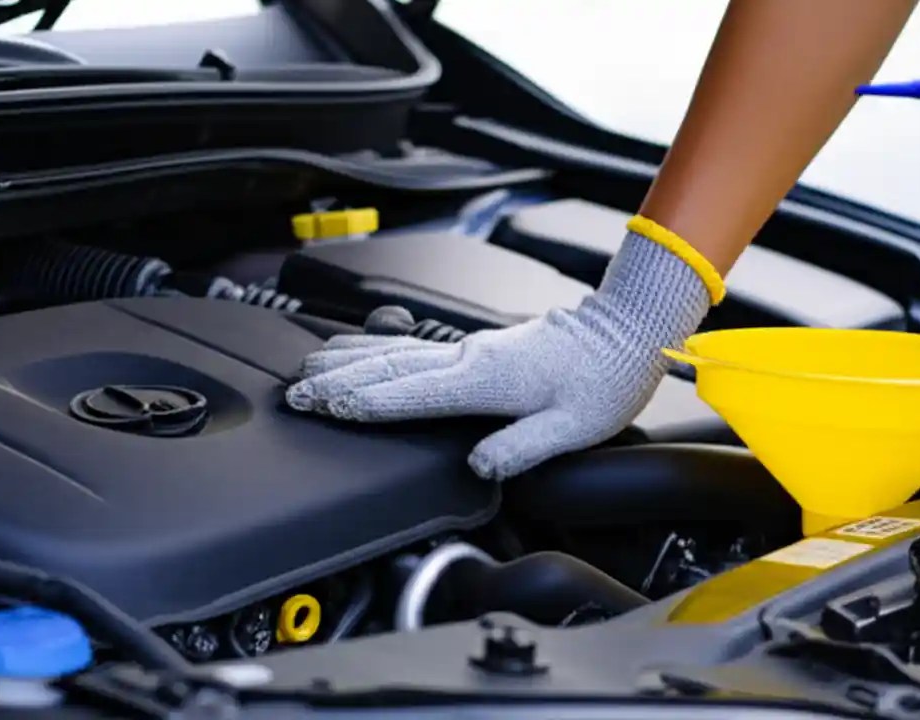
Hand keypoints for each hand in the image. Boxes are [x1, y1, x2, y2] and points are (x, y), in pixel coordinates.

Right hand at [286, 230, 711, 479]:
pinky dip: (376, 347)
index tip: (325, 407)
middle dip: (338, 382)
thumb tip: (479, 467)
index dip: (365, 403)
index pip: (410, 394)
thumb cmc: (603, 380)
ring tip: (308, 369)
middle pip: (388, 369)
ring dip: (349, 361)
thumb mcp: (572, 428)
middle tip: (295, 393)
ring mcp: (469, 349)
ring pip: (394, 352)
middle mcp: (469, 359)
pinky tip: (358, 349)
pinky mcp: (476, 347)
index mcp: (485, 381)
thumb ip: (522, 447)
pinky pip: (412, 346)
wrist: (624, 331)